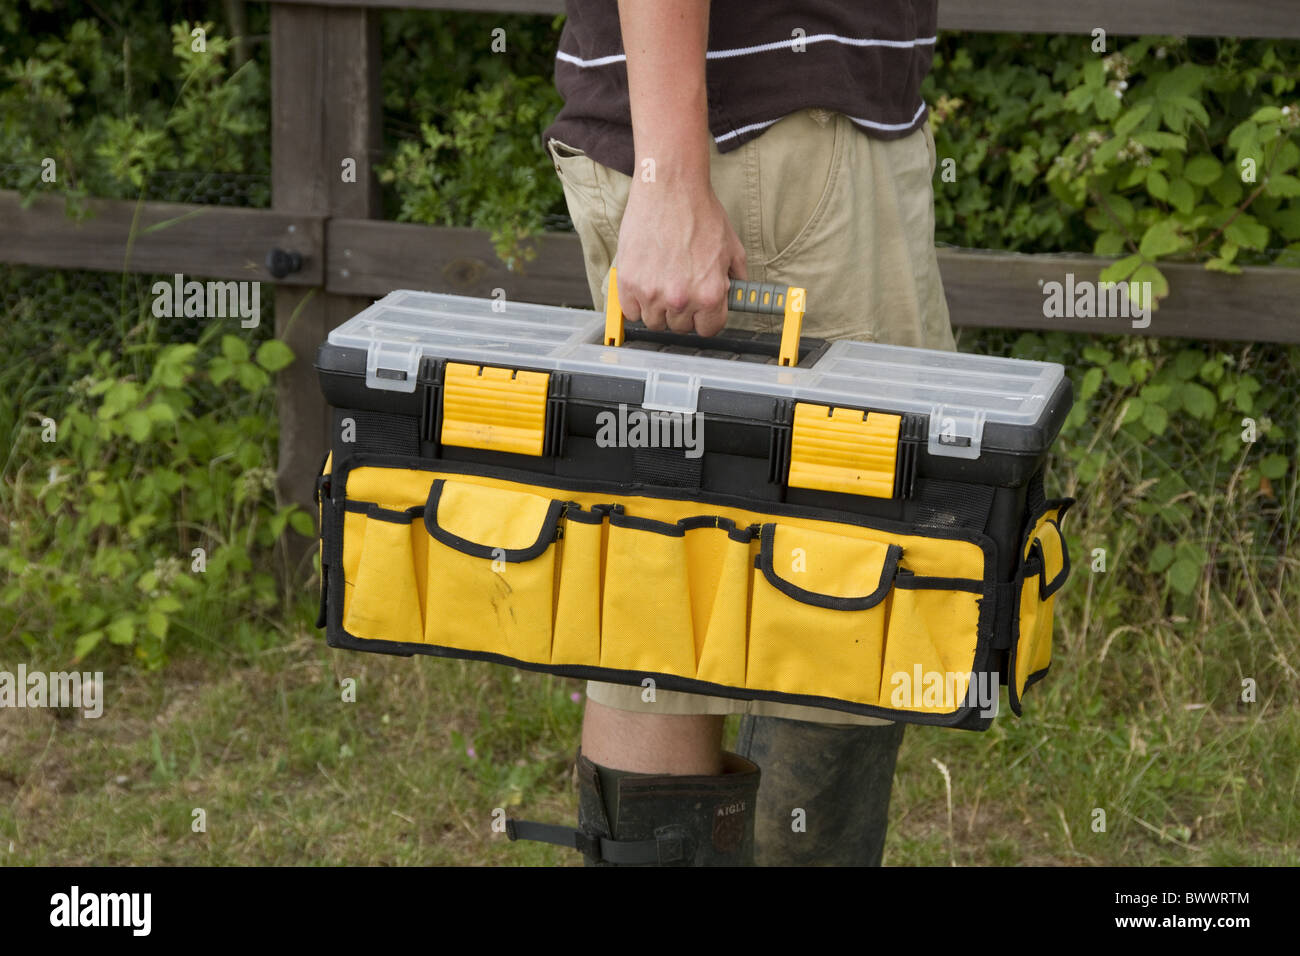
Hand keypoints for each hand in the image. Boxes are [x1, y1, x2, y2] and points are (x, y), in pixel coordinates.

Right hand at [614, 175, 746, 336]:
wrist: (670, 187)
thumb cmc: (699, 211)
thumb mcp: (732, 247)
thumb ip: (737, 277)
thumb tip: (737, 293)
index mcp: (709, 293)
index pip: (708, 329)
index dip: (706, 318)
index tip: (701, 312)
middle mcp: (681, 298)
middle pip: (679, 327)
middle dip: (682, 312)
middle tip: (681, 289)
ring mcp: (651, 292)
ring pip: (654, 322)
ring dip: (658, 309)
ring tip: (662, 284)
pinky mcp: (628, 282)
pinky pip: (631, 311)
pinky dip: (636, 302)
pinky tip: (645, 283)